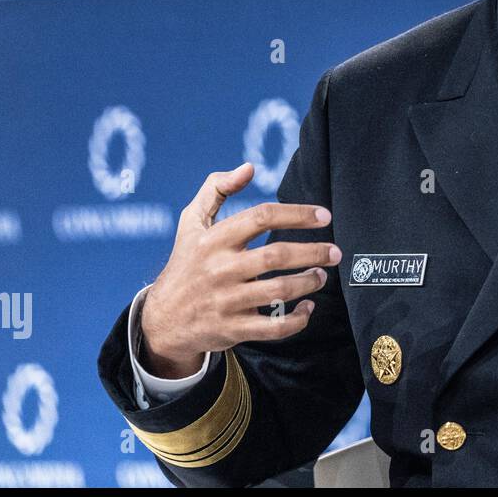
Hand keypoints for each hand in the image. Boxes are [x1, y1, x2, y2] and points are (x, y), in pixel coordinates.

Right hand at [139, 163, 341, 377]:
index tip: (324, 215)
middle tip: (335, 252)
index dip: (297, 214)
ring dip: (309, 282)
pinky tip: (308, 308)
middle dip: (313, 252)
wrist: (162, 319)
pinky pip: (274, 328)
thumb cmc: (186, 263)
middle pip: (277, 255)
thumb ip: (216, 189)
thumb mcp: (191, 222)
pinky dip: (297, 319)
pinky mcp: (232, 329)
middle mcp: (220, 268)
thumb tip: (249, 167)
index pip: (261, 217)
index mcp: (214, 239)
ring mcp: (227, 301)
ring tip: (322, 275)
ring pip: (279, 290)